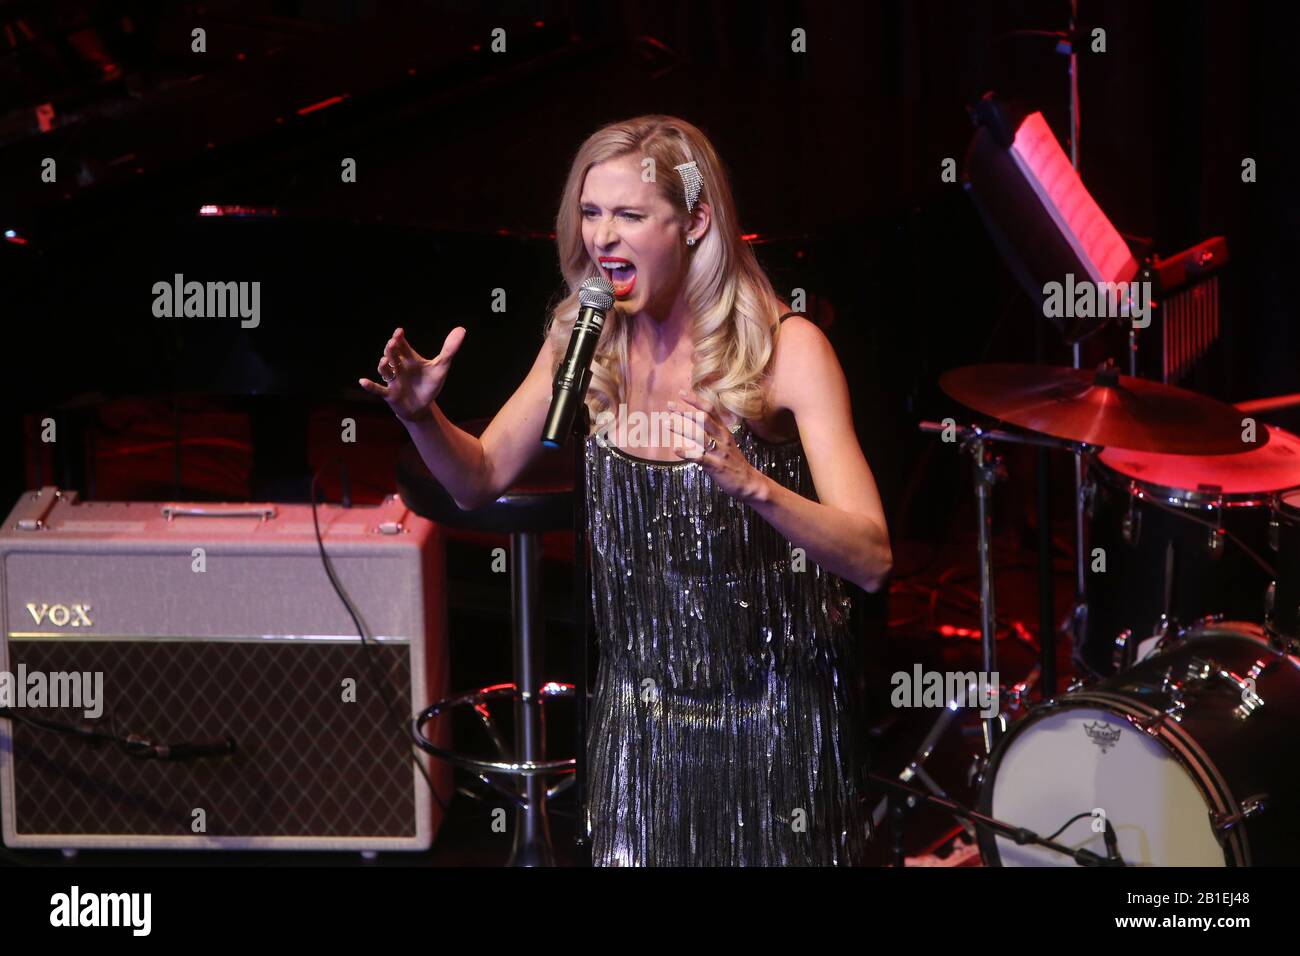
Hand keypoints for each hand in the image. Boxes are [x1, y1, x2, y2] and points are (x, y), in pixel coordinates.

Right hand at [359, 326, 464, 423]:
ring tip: (384, 361)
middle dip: (391, 349)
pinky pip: (378, 389)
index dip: (399, 339)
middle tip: (393, 343)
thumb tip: (461, 329)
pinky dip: (370, 386)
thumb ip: (449, 350)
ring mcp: (393, 380)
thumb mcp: (441, 367)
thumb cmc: (429, 385)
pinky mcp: (390, 394)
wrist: (423, 407)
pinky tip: (363, 381)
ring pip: (384, 370)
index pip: (402, 346)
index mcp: (410, 359)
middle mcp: (399, 367)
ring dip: (383, 365)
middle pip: (392, 355)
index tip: (399, 332)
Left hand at [666, 389, 769, 503]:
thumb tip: (696, 420)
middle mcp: (722, 438)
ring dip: (682, 428)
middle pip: (703, 419)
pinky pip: (700, 457)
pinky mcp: (716, 466)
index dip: (695, 400)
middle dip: (685, 411)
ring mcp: (719, 451)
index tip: (681, 392)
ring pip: (700, 436)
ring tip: (667, 423)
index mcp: (724, 430)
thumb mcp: (725, 442)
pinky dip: (687, 452)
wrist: (748, 482)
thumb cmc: (733, 462)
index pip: (710, 409)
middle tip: (669, 405)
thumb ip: (712, 432)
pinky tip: (675, 449)